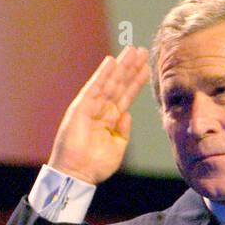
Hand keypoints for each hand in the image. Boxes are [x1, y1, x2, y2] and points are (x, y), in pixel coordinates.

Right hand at [47, 45, 149, 184]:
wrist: (77, 174)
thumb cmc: (94, 166)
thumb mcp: (117, 147)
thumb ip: (123, 130)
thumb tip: (127, 114)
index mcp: (110, 119)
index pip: (125, 95)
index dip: (136, 81)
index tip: (146, 68)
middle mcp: (101, 110)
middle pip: (119, 84)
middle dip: (131, 68)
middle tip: (142, 51)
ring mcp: (91, 107)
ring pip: (109, 82)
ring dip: (120, 66)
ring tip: (132, 51)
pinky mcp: (81, 107)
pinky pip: (94, 87)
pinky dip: (102, 74)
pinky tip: (111, 62)